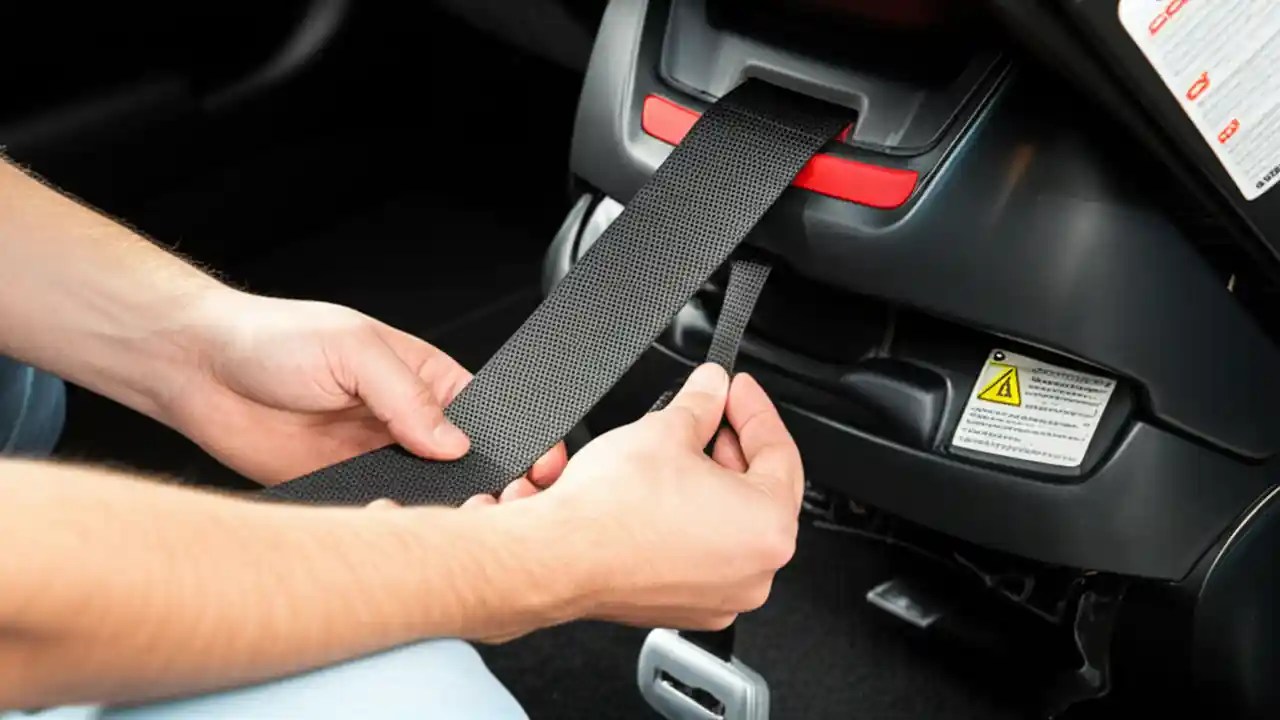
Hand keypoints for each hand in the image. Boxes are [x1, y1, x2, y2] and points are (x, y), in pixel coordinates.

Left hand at [162, 290, 566, 486]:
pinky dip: (389, 529)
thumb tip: (453, 441)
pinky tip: (386, 520)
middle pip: (470, 467)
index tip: (539, 468)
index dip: (521, 443)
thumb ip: (408, 396)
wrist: (196, 369)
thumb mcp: (355, 348)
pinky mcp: (340, 492)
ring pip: (430, 500)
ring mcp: (376, 461)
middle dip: (494, 489)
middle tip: (498, 504)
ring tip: (449, 516)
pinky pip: (379, 520)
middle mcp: (407, 424)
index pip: (490, 416)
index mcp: (426, 380)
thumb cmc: (273, 338)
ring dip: (444, 514)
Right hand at [515, 363, 804, 630]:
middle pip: (759, 491)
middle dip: (731, 445)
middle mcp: (754, 572)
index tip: (736, 389)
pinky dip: (687, 521)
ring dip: (708, 483)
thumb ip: (701, 402)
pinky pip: (699, 554)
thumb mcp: (665, 430)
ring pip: (727, 524)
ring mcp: (719, 596)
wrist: (555, 557)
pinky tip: (662, 493)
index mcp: (767, 527)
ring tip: (680, 450)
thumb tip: (710, 388)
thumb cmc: (610, 510)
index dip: (754, 410)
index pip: (780, 452)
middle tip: (710, 412)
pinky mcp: (684, 607)